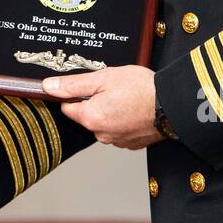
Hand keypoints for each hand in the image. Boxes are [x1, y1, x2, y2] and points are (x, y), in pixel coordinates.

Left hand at [41, 66, 164, 149]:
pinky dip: (124, 120)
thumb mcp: (103, 78)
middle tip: (113, 89)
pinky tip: (135, 108)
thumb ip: (73, 84)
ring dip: (110, 112)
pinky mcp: (132, 144)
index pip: (67, 108)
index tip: (89, 86)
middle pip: (87, 116)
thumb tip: (48, 86)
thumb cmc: (142, 88)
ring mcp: (118, 141)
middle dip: (95, 102)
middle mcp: (102, 134)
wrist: (174, 103)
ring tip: (127, 97)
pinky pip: (119, 130)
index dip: (75, 94)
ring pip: (104, 123)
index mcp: (91, 118)